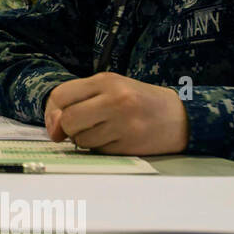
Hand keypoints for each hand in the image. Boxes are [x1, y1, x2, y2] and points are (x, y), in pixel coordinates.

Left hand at [44, 72, 187, 155]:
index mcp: (106, 81)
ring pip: (82, 140)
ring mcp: (124, 123)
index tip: (57, 122)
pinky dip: (101, 149)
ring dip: (86, 140)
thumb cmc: (139, 101)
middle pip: (69, 120)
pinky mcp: (130, 145)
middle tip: (83, 128)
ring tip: (105, 131)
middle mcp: (115, 100)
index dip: (52, 112)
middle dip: (69, 129)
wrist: (181, 117)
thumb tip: (54, 130)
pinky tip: (116, 139)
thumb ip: (79, 100)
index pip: (61, 95)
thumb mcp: (111, 88)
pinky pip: (98, 152)